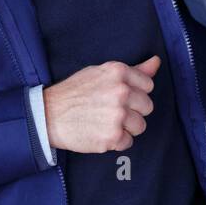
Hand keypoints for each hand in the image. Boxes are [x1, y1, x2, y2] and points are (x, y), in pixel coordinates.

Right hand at [43, 55, 160, 153]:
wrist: (48, 115)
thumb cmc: (75, 92)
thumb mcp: (101, 72)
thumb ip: (133, 70)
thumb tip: (156, 62)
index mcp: (119, 72)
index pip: (148, 85)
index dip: (136, 93)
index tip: (121, 97)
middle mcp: (121, 92)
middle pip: (147, 107)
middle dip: (133, 111)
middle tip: (112, 111)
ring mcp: (118, 116)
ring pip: (140, 126)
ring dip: (126, 127)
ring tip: (106, 122)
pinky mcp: (112, 137)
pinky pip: (128, 142)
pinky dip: (116, 141)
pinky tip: (101, 133)